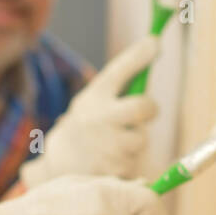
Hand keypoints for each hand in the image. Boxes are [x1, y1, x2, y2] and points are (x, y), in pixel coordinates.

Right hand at [20, 35, 160, 187]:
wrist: (60, 164)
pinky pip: (134, 161)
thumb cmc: (89, 123)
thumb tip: (155, 44)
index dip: (140, 55)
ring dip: (134, 139)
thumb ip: (125, 74)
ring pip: (141, 138)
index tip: (155, 44)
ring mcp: (106, 146)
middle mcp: (98, 118)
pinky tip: (110, 159)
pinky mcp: (113, 170)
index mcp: (94, 96)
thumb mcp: (97, 97)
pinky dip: (126, 160)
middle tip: (145, 111)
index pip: (120, 70)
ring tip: (114, 141)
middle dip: (150, 109)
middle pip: (144, 108)